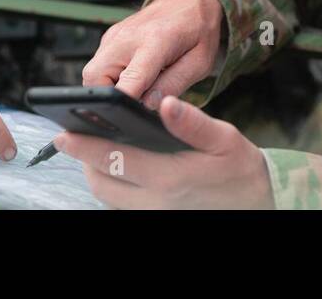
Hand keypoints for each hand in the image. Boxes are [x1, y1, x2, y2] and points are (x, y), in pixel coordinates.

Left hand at [54, 95, 274, 208]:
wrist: (257, 203)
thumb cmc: (240, 168)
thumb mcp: (225, 138)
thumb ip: (193, 122)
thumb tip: (166, 103)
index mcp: (169, 177)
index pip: (114, 159)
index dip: (85, 146)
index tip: (63, 134)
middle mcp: (156, 202)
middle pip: (102, 184)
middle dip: (85, 160)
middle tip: (78, 136)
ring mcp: (154, 214)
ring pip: (109, 197)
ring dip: (97, 173)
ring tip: (97, 147)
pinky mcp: (156, 217)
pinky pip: (122, 204)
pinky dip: (113, 185)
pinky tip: (121, 165)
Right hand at [82, 0, 223, 107]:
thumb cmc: (198, 30)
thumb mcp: (199, 62)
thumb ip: (174, 84)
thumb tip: (148, 105)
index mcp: (155, 42)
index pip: (129, 79)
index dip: (125, 102)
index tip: (128, 117)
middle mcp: (128, 37)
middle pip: (96, 78)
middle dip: (110, 97)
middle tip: (135, 101)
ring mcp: (115, 35)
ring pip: (92, 73)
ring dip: (110, 87)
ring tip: (139, 86)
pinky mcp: (109, 37)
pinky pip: (99, 64)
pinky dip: (110, 76)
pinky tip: (134, 74)